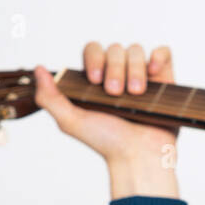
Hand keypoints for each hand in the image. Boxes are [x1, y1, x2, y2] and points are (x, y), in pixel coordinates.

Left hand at [34, 42, 179, 199]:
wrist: (138, 156)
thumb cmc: (106, 143)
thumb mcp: (69, 122)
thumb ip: (49, 97)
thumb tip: (40, 69)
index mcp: (96, 81)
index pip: (93, 50)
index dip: (94, 59)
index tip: (96, 82)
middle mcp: (119, 75)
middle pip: (115, 48)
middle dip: (114, 69)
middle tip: (115, 93)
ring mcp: (142, 77)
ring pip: (136, 50)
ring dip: (134, 69)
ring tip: (135, 94)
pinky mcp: (164, 81)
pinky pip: (163, 52)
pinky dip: (158, 57)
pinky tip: (154, 74)